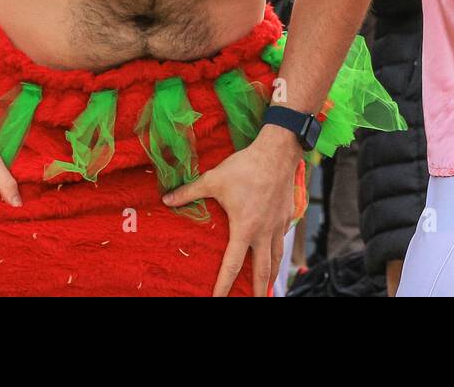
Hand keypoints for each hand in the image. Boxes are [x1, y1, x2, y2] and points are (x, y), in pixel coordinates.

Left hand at [161, 123, 299, 296]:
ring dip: (271, 275)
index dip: (224, 285)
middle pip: (263, 270)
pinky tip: (275, 253)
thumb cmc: (245, 166)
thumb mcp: (214, 179)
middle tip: (257, 302)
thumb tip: (167, 199)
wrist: (278, 153)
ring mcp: (278, 226)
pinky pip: (282, 241)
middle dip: (259, 291)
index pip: (233, 265)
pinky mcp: (286, 216)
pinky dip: (278, 252)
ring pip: (276, 258)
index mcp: (245, 229)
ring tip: (268, 288)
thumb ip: (189, 191)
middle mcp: (264, 232)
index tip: (217, 299)